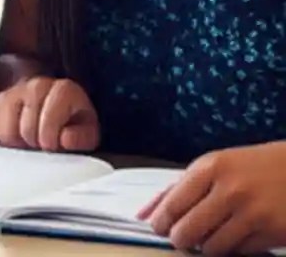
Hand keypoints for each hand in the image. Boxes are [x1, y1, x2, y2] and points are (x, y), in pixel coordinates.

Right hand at [0, 76, 99, 151]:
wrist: (51, 106)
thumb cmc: (71, 122)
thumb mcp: (87, 131)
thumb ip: (81, 137)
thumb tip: (65, 139)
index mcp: (64, 91)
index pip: (51, 112)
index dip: (50, 132)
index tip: (52, 146)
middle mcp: (37, 86)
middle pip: (28, 125)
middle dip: (35, 142)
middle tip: (42, 148)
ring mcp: (14, 92)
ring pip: (8, 130)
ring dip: (19, 143)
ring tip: (31, 144)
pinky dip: (6, 142)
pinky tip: (18, 141)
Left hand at [138, 141, 285, 255]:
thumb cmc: (253, 167)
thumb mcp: (214, 166)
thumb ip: (176, 189)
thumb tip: (142, 215)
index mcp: (210, 167)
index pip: (171, 207)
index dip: (161, 224)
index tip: (161, 229)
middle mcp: (231, 189)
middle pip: (186, 232)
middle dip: (181, 239)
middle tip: (186, 236)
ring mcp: (254, 213)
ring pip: (211, 248)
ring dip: (208, 246)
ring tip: (215, 232)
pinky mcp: (274, 232)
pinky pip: (239, 252)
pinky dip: (234, 248)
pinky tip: (240, 233)